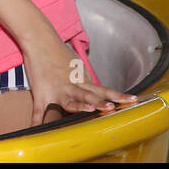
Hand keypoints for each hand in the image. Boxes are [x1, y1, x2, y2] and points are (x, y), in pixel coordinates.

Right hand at [21, 33, 137, 125]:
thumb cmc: (57, 50)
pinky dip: (36, 119)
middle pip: (90, 95)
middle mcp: (72, 85)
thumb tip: (90, 85)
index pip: (102, 90)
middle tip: (112, 107)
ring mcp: (57, 90)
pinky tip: (35, 128)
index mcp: (82, 79)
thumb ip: (83, 78)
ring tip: (90, 110)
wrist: (39, 40)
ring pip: (70, 100)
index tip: (133, 100)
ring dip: (80, 106)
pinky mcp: (42, 93)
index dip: (117, 96)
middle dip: (101, 101)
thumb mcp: (75, 64)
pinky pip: (39, 109)